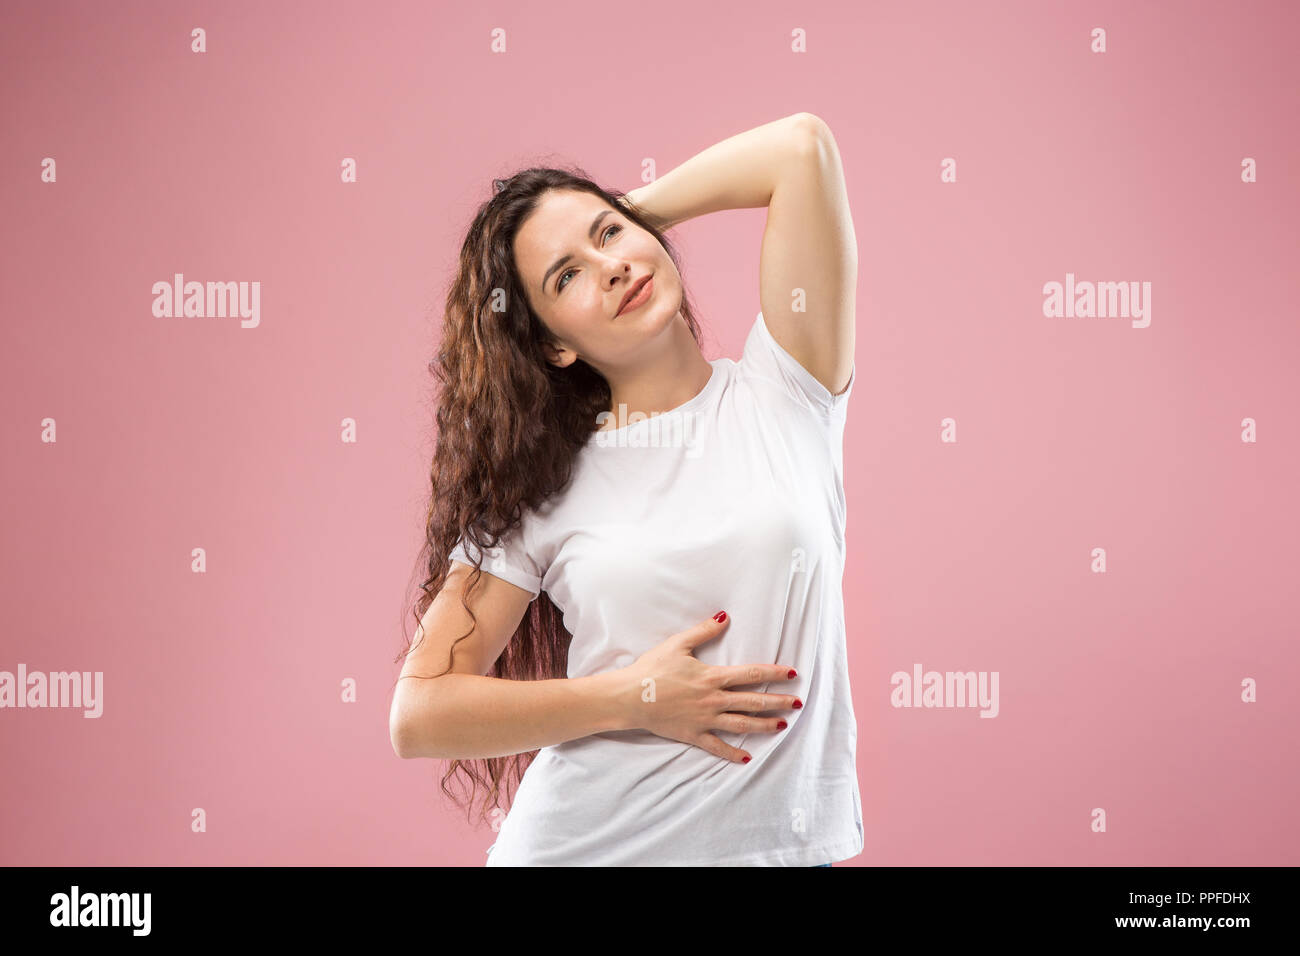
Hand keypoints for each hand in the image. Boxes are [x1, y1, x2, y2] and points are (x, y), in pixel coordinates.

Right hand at [616, 612, 800, 763]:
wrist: (630, 696)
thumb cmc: (652, 668)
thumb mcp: (678, 644)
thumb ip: (703, 631)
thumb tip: (724, 617)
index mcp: (712, 677)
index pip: (751, 674)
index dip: (774, 673)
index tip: (792, 673)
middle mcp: (714, 699)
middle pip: (753, 701)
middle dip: (778, 701)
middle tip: (798, 702)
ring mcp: (705, 719)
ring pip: (742, 724)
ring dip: (764, 725)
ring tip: (783, 725)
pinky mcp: (694, 734)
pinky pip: (717, 746)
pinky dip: (733, 753)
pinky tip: (747, 757)